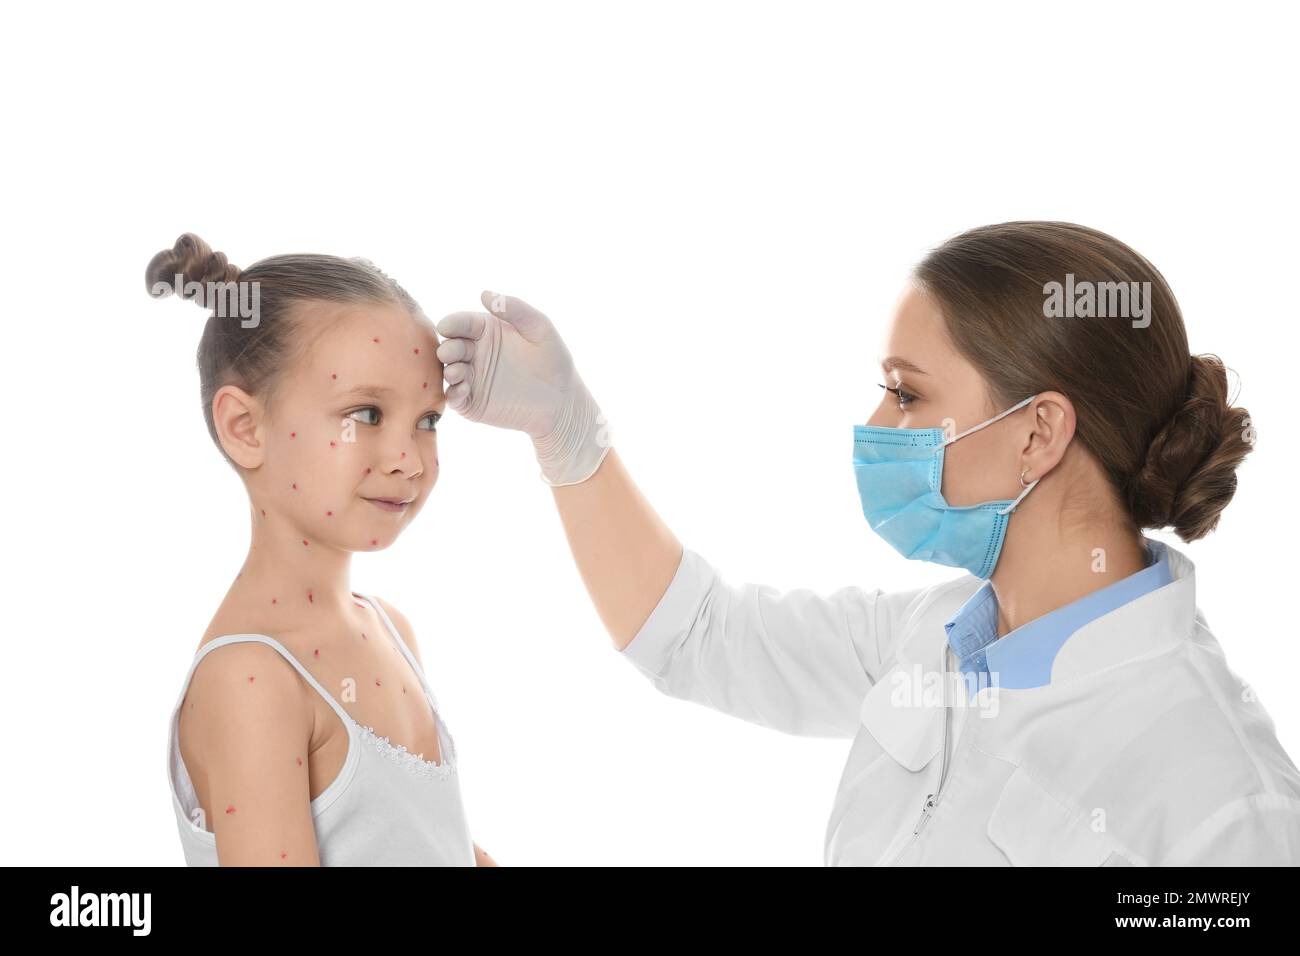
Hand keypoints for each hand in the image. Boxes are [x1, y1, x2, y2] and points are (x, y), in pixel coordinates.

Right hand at [435, 292, 610, 485]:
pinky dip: (453, 394)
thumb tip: (485, 294)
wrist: (561, 401)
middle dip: (447, 348)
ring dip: (448, 371)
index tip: (446, 326)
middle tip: (448, 352)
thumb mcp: (539, 328)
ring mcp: (471, 378)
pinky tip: (462, 390)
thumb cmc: (553, 359)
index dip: (452, 323)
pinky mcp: (472, 402)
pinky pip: (455, 398)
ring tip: (456, 372)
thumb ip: (515, 309)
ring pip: (449, 372)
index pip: (463, 323)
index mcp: (485, 331)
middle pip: (451, 347)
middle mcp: (474, 352)